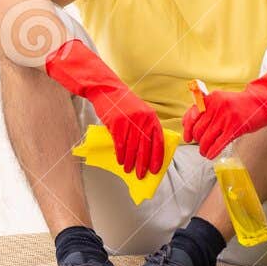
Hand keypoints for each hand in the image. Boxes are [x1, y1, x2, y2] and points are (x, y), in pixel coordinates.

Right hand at [44, 40, 165, 178]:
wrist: (108, 90)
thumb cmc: (123, 104)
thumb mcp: (139, 113)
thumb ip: (144, 128)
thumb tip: (146, 151)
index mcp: (151, 117)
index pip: (158, 141)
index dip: (157, 157)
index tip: (155, 169)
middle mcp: (143, 119)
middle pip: (145, 147)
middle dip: (143, 163)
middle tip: (141, 175)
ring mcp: (130, 121)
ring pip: (132, 147)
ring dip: (130, 161)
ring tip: (128, 170)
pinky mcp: (118, 123)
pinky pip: (120, 144)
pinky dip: (120, 154)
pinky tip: (120, 161)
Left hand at [182, 52, 266, 158]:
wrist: (262, 103)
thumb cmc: (240, 105)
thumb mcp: (221, 101)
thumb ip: (205, 110)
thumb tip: (187, 124)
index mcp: (212, 99)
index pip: (192, 115)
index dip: (187, 128)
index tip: (187, 137)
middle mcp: (217, 107)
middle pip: (199, 129)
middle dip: (198, 141)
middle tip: (200, 146)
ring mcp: (226, 117)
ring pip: (207, 138)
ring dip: (203, 148)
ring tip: (205, 152)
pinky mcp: (234, 128)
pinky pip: (218, 143)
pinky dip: (212, 151)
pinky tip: (211, 155)